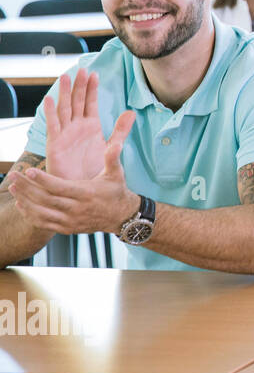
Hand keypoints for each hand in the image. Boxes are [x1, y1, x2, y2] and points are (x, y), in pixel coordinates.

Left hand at [8, 100, 137, 234]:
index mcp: (87, 193)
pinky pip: (44, 223)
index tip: (29, 170)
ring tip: (13, 188)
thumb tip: (115, 144)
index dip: (43, 180)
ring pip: (41, 212)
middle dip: (27, 187)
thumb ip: (112, 158)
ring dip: (24, 200)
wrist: (122, 216)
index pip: (60, 187)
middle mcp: (77, 209)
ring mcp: (71, 220)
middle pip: (45, 199)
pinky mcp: (67, 228)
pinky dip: (30, 215)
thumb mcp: (117, 173)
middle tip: (13, 175)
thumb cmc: (116, 191)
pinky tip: (21, 204)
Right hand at [43, 70, 124, 180]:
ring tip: (64, 77)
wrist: (84, 188)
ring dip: (63, 93)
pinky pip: (53, 125)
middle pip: (77, 102)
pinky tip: (49, 99)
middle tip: (81, 69)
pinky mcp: (55, 143)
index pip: (91, 103)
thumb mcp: (111, 146)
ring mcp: (65, 133)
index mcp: (91, 126)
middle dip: (79, 86)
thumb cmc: (95, 169)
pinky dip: (51, 112)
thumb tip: (131, 112)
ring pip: (64, 109)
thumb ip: (120, 130)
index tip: (94, 74)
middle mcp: (77, 127)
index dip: (92, 89)